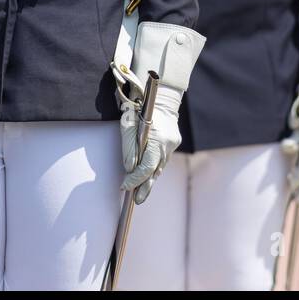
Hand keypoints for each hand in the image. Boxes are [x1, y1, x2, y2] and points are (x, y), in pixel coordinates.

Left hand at [120, 83, 183, 203]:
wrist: (162, 98)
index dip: (135, 179)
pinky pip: (162, 161)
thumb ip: (128, 148)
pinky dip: (153, 169)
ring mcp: (173, 145)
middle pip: (155, 171)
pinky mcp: (174, 144)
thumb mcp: (128, 125)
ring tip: (140, 194)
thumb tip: (128, 169)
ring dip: (149, 179)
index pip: (146, 166)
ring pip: (159, 167)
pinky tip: (147, 178)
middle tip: (137, 201)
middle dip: (144, 187)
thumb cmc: (140, 110)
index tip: (124, 186)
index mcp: (158, 139)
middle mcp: (168, 144)